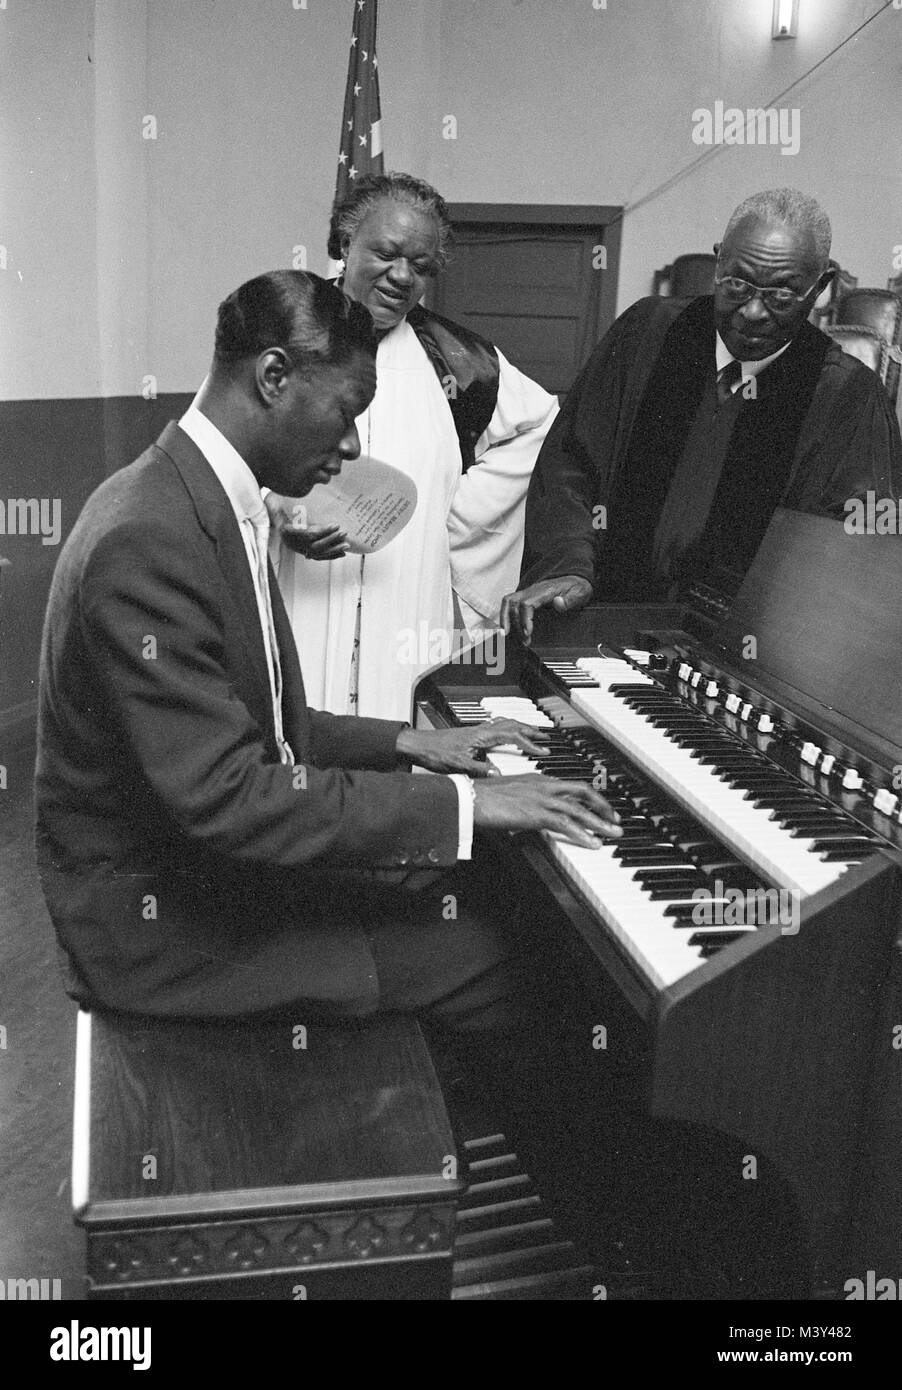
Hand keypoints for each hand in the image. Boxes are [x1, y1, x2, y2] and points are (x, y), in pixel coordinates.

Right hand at [264, 492, 348, 560]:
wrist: (267, 514)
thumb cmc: (274, 505)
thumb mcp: (276, 502)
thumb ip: (284, 503)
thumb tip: (293, 497)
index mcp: (286, 531)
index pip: (307, 534)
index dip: (322, 531)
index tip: (335, 525)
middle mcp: (291, 542)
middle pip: (314, 545)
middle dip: (331, 540)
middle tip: (344, 533)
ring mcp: (297, 548)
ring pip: (317, 552)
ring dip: (333, 549)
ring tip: (346, 545)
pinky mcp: (302, 550)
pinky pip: (317, 556)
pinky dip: (330, 555)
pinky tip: (341, 553)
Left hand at [395, 720, 550, 775]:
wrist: (418, 745)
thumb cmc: (435, 752)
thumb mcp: (458, 765)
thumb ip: (479, 769)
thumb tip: (498, 773)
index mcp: (481, 735)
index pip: (513, 736)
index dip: (530, 743)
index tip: (543, 750)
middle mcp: (481, 729)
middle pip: (513, 724)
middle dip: (532, 731)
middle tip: (546, 739)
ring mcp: (477, 730)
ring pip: (505, 723)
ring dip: (521, 727)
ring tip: (533, 734)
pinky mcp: (471, 733)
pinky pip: (496, 725)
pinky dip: (508, 727)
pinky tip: (507, 734)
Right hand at [472, 774, 621, 847]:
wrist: (470, 797)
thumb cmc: (482, 797)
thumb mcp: (508, 795)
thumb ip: (523, 802)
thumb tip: (528, 814)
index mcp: (537, 779)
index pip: (571, 785)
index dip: (589, 796)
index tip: (600, 807)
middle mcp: (544, 785)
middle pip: (582, 792)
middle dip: (603, 806)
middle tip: (615, 820)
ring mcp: (541, 798)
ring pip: (579, 810)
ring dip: (599, 823)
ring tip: (613, 834)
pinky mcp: (536, 813)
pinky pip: (566, 824)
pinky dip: (582, 834)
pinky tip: (593, 843)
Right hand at [500, 575, 592, 645]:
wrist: (575, 579)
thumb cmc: (577, 588)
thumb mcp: (580, 593)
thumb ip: (570, 600)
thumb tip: (558, 603)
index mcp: (546, 590)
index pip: (527, 603)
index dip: (525, 619)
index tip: (528, 633)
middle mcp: (534, 589)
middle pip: (514, 603)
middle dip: (515, 624)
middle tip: (524, 640)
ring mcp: (528, 592)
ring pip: (508, 601)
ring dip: (505, 618)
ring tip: (506, 635)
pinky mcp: (526, 596)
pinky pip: (510, 602)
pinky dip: (505, 614)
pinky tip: (507, 627)